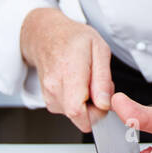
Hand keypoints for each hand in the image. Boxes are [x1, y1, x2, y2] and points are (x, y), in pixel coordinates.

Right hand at [20, 8, 112, 132]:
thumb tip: (104, 103)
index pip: (77, 111)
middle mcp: (54, 86)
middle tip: (98, 86)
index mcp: (69, 72)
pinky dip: (76, 103)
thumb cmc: (73, 39)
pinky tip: (77, 86)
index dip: (96, 113)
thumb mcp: (99, 48)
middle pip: (79, 117)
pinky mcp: (48, 101)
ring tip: (86, 82)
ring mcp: (49, 95)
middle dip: (95, 108)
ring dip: (86, 105)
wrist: (47, 36)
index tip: (103, 100)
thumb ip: (103, 78)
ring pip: (75, 116)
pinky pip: (68, 112)